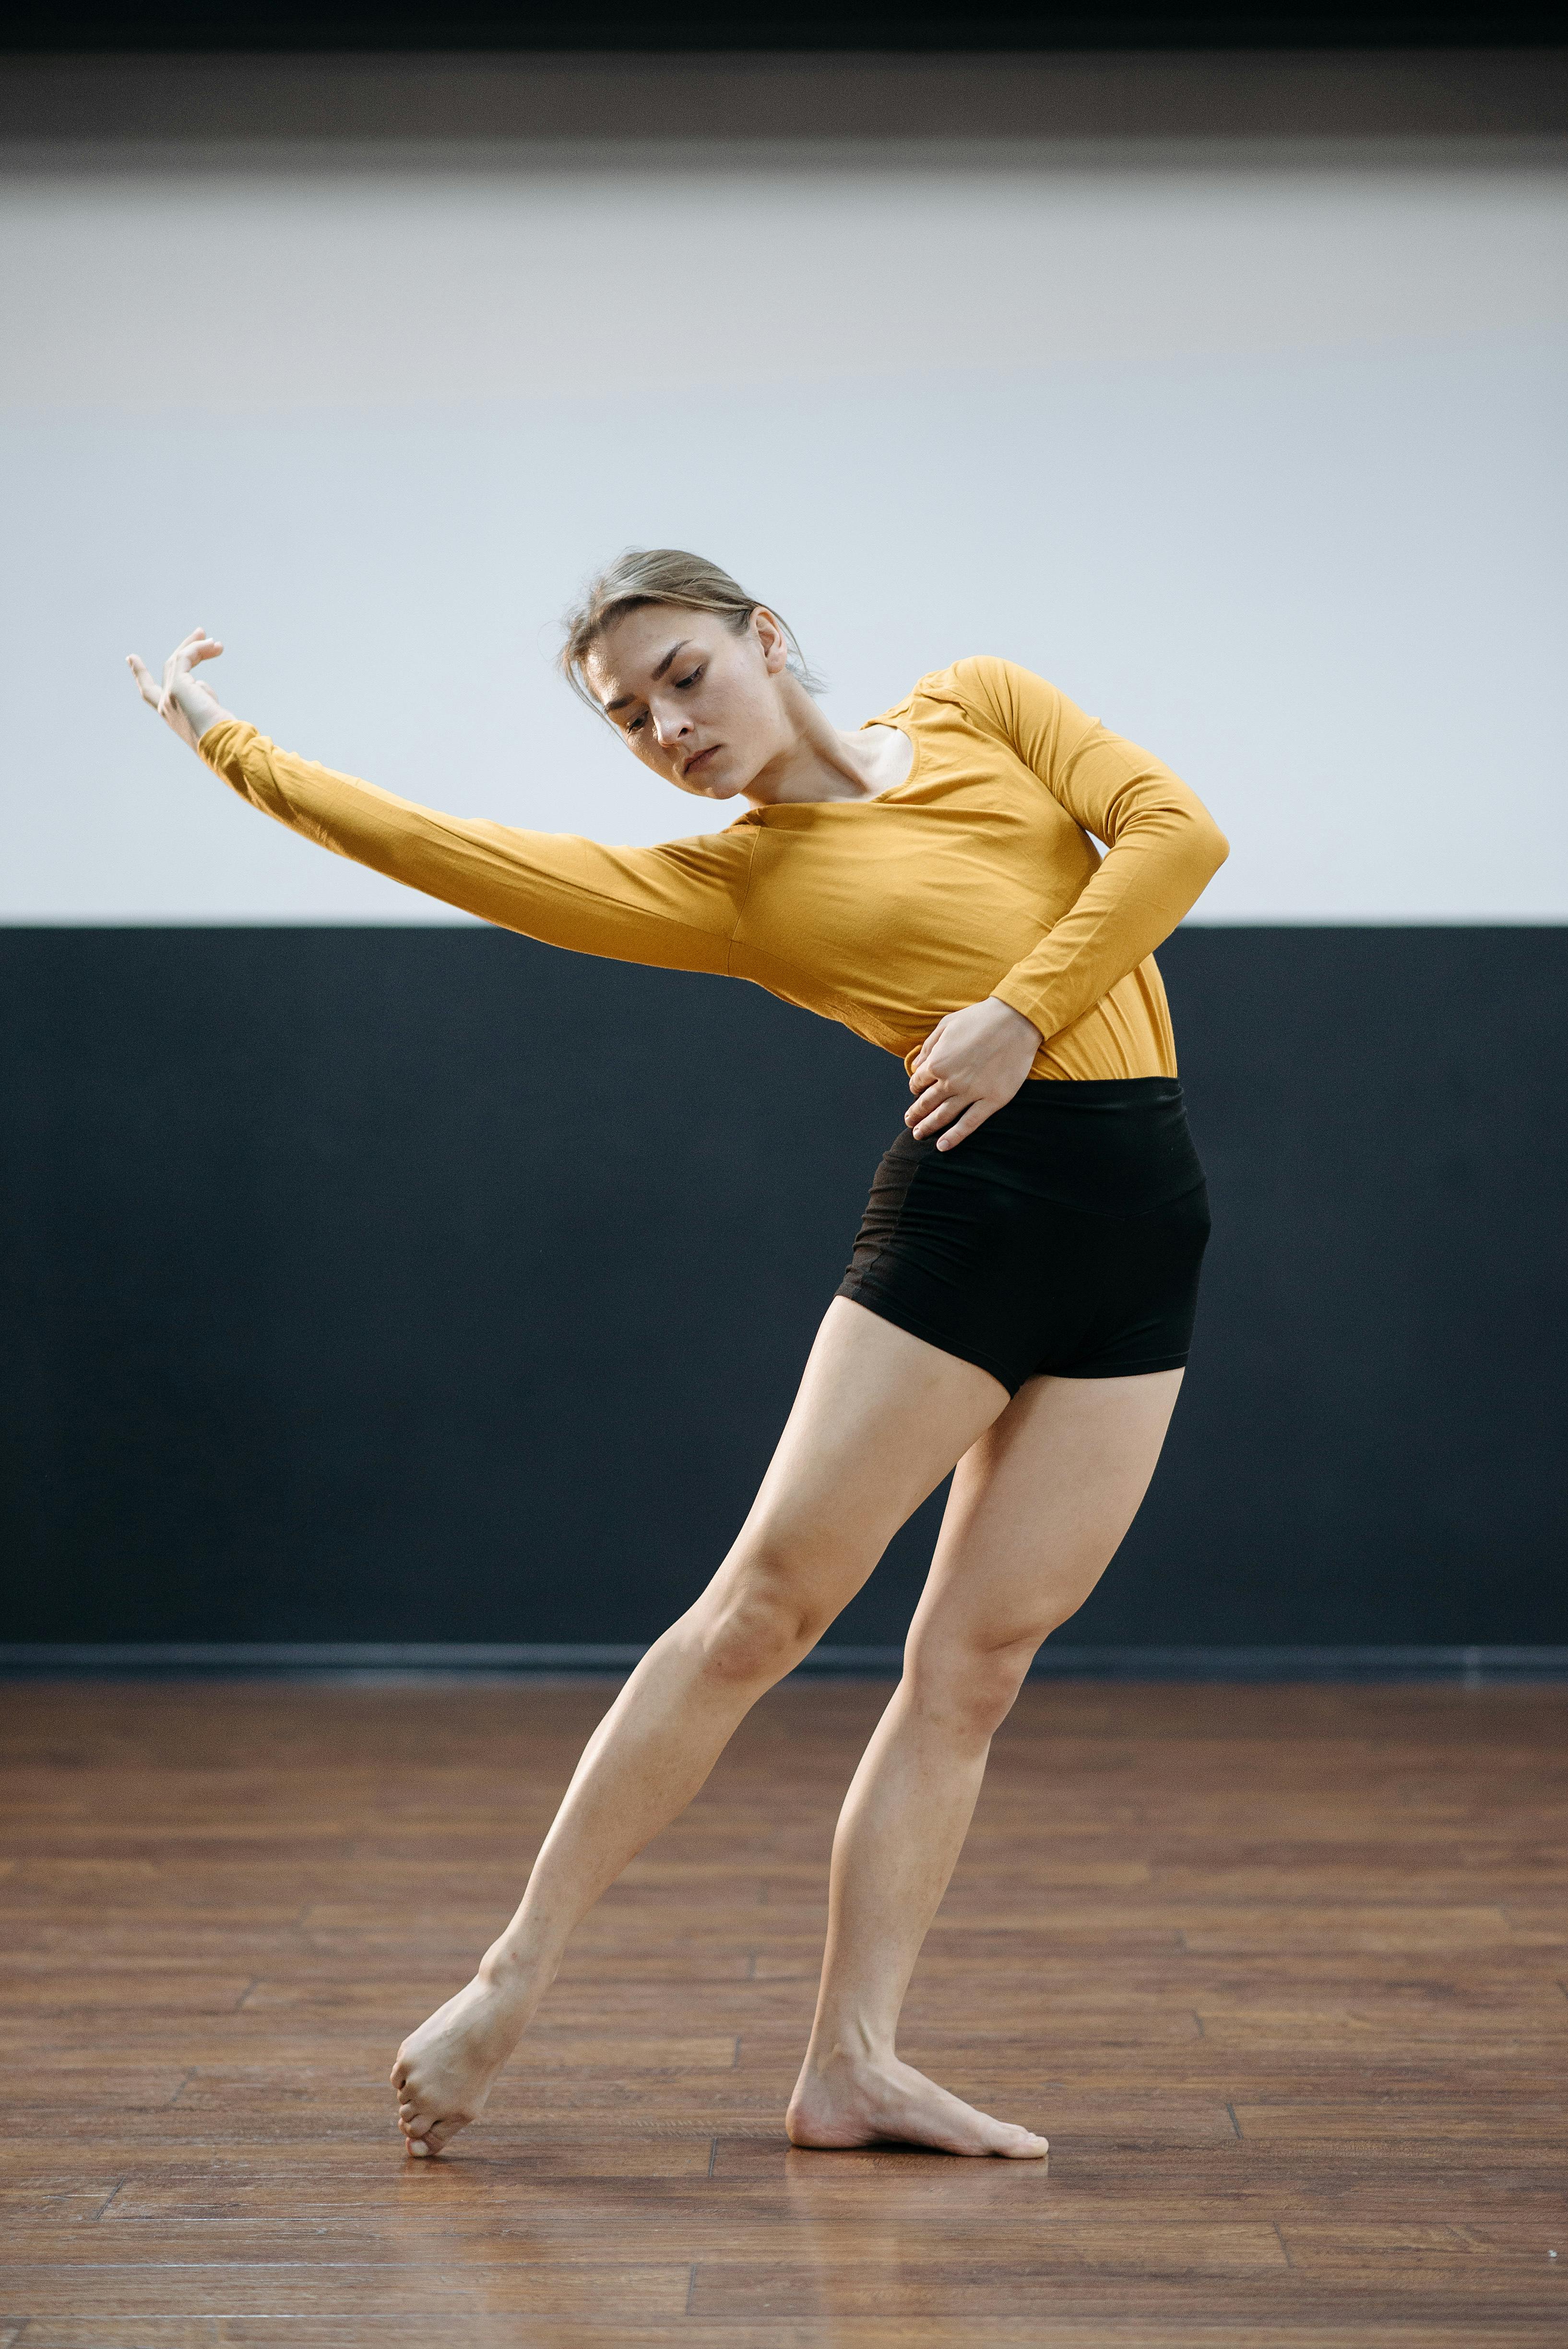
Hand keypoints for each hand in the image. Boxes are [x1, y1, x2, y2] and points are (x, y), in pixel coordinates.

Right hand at [126, 627, 233, 753]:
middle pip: (169, 669)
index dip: (140, 675)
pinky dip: (199, 648)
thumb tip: (201, 684)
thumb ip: (203, 700)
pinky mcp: (178, 686)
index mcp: (171, 716)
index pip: (150, 693)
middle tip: (201, 634)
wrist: (223, 747)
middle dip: (186, 649)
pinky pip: (185, 657)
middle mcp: (166, 705)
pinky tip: (215, 647)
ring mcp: (169, 695)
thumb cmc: (225, 739)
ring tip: (218, 644)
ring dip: (197, 646)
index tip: (131, 658)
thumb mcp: (211, 717)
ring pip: (179, 659)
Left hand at [906, 997, 1041, 1150]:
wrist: (1016, 1021)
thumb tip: (915, 1066)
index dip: (915, 1087)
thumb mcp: (946, 1025)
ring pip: (944, 1116)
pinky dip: (954, 1137)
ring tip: (918, 1135)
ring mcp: (971, 1093)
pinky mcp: (992, 1101)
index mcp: (937, 1062)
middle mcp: (950, 1082)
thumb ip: (928, 1047)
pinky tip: (942, 1147)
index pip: (918, 1082)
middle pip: (927, 1103)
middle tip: (909, 1122)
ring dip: (928, 1127)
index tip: (916, 1091)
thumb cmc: (980, 1018)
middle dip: (916, 1113)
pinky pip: (969, 1124)